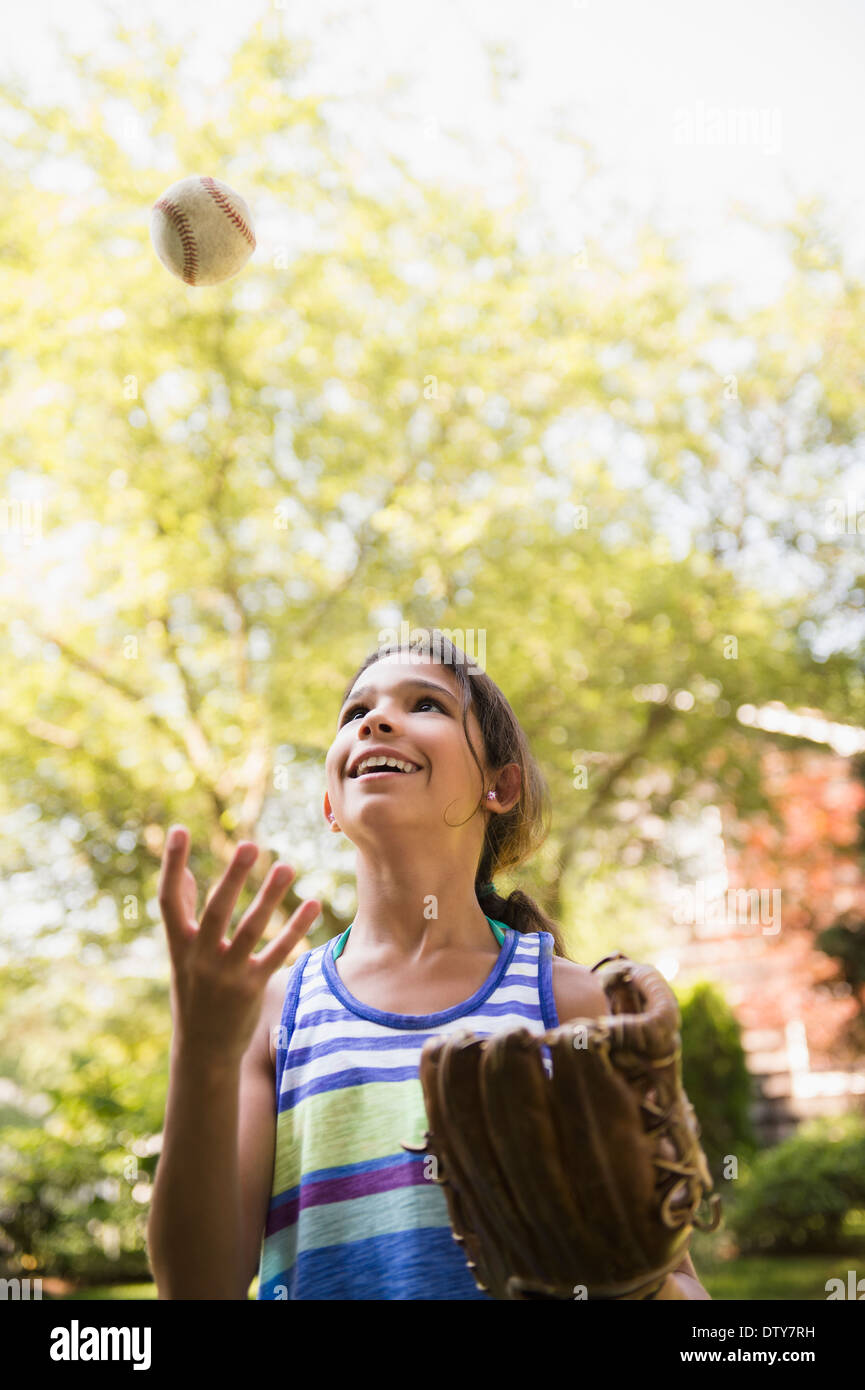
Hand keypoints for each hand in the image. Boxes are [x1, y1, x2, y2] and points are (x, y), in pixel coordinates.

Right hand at [157, 824, 320, 1065]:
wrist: (202, 1050)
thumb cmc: (193, 991)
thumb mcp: (181, 955)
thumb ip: (184, 913)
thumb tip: (185, 871)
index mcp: (178, 945)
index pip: (169, 899)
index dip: (172, 865)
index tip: (178, 830)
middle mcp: (200, 958)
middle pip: (216, 910)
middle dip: (232, 877)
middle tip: (249, 844)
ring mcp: (227, 974)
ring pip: (251, 929)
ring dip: (270, 897)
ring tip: (287, 866)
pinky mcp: (253, 988)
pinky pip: (278, 953)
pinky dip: (295, 929)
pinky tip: (313, 904)